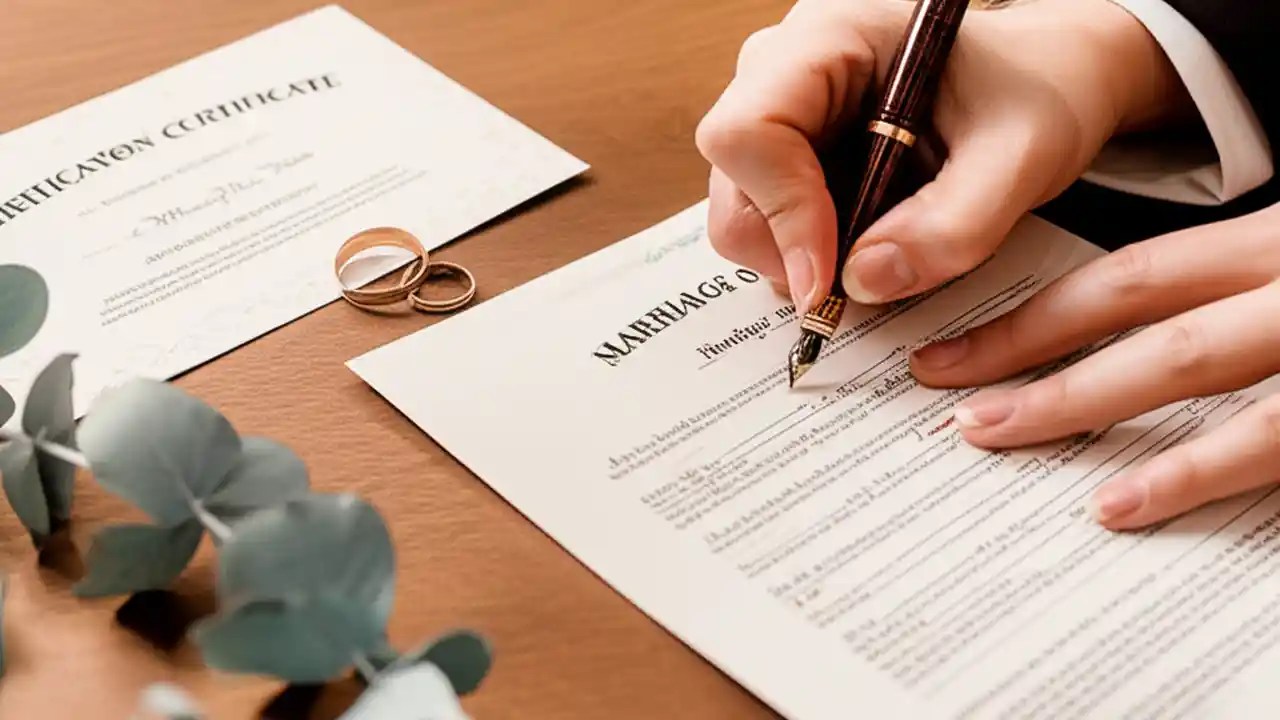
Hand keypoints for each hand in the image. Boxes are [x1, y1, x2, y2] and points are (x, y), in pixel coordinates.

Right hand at [695, 0, 1190, 313]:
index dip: (782, 213)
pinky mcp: (789, 149)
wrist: (1047, 81)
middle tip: (860, 283)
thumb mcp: (1022, 159)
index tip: (830, 278)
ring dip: (802, 254)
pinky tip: (871, 239)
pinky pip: (768, 217)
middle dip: (789, 247)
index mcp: (832, 36)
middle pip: (734, 179)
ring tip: (881, 253)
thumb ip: (954, 226)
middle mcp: (786, 66)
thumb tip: (863, 282)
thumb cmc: (1038, 93)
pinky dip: (810, 251)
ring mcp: (781, 109)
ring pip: (742, 207)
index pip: (749, 131)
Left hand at [909, 206, 1279, 529]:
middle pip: (1133, 298)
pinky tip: (1115, 504)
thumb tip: (1146, 364)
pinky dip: (1186, 473)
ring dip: (1076, 398)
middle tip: (945, 397)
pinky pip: (1262, 435)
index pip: (1132, 275)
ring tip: (993, 435)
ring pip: (1181, 357)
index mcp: (1270, 243)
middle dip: (1023, 347)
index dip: (1035, 318)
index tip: (952, 356)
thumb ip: (1236, 312)